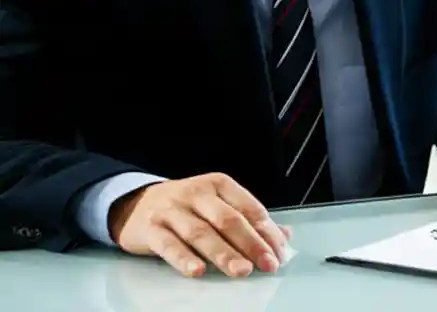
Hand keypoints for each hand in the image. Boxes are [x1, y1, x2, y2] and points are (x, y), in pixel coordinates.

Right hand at [107, 172, 290, 278]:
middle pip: (228, 220)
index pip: (249, 208)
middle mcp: (196, 193)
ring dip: (223, 253)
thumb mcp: (217, 205)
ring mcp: (172, 210)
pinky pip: (168, 244)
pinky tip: (197, 271)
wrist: (134, 203)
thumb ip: (249, 220)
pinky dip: (184, 258)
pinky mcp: (150, 228)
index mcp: (219, 184)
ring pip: (201, 233)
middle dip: (251, 243)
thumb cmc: (186, 207)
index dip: (267, 231)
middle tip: (266, 264)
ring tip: (241, 270)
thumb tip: (284, 237)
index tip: (279, 253)